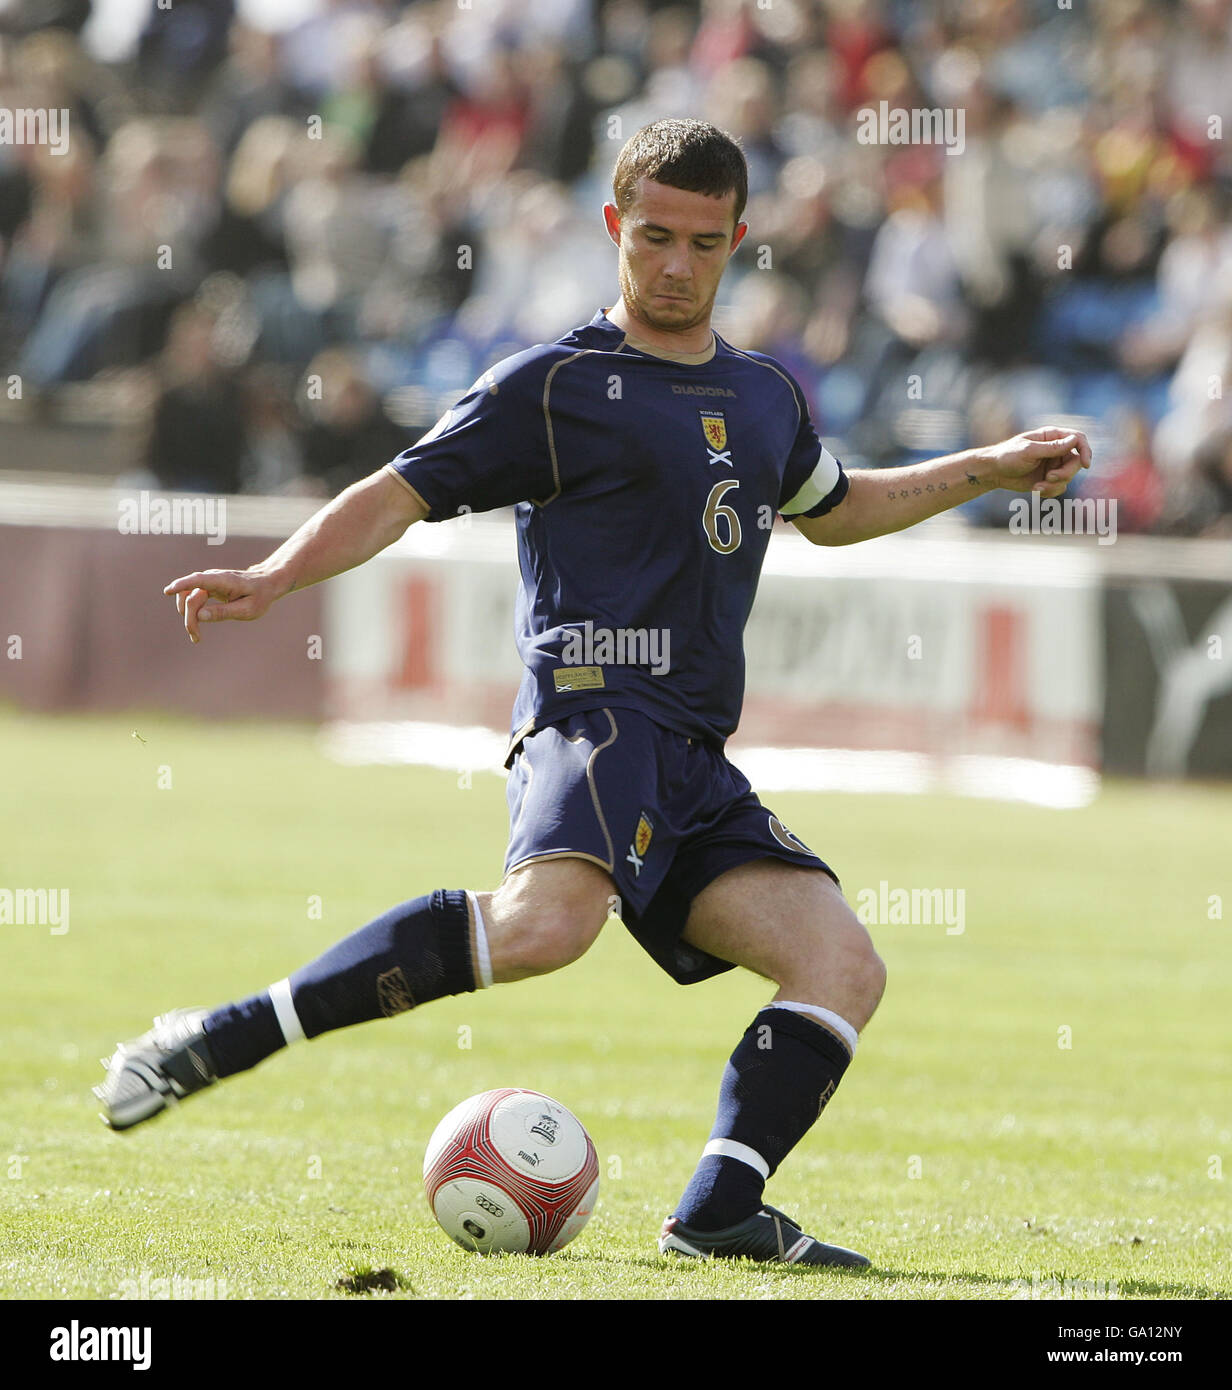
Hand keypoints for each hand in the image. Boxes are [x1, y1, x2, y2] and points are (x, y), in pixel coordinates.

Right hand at [163, 567, 285, 643]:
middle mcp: (212, 578)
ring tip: (195, 636)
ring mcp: (208, 582)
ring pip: (188, 599)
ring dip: (188, 617)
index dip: (182, 585)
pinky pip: (193, 599)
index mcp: (223, 581)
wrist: (266, 583)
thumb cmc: (260, 596)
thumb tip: (200, 616)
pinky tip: (196, 626)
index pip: (198, 580)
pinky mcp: (207, 588)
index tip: (168, 591)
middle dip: (189, 617)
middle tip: (195, 637)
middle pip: (191, 596)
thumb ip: (224, 612)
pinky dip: (192, 613)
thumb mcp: (248, 609)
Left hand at [978, 427, 1091, 497]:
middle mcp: (1056, 449)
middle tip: (1049, 478)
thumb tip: (1074, 441)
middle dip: (1065, 473)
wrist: (994, 472)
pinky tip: (1036, 490)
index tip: (1086, 465)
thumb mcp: (1029, 451)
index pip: (1078, 439)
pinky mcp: (1049, 479)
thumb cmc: (1008, 456)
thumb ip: (1051, 447)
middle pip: (1076, 461)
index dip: (1085, 450)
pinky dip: (1050, 491)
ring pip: (1068, 477)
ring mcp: (1054, 465)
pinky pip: (1060, 487)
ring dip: (1054, 485)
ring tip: (1037, 487)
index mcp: (1052, 436)